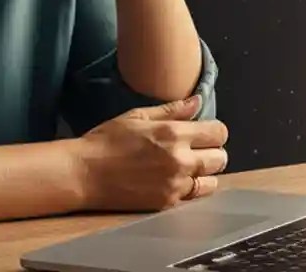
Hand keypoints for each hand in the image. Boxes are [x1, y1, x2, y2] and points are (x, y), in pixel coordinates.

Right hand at [73, 96, 228, 211]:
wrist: (84, 174)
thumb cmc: (106, 141)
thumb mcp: (137, 116)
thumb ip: (171, 110)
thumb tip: (197, 101)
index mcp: (173, 133)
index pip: (218, 132)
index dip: (214, 131)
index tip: (204, 132)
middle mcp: (180, 160)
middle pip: (220, 158)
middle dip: (211, 151)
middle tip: (195, 150)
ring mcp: (175, 184)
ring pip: (212, 181)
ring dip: (204, 173)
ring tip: (186, 168)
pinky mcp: (167, 203)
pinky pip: (194, 197)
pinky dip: (190, 189)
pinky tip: (173, 181)